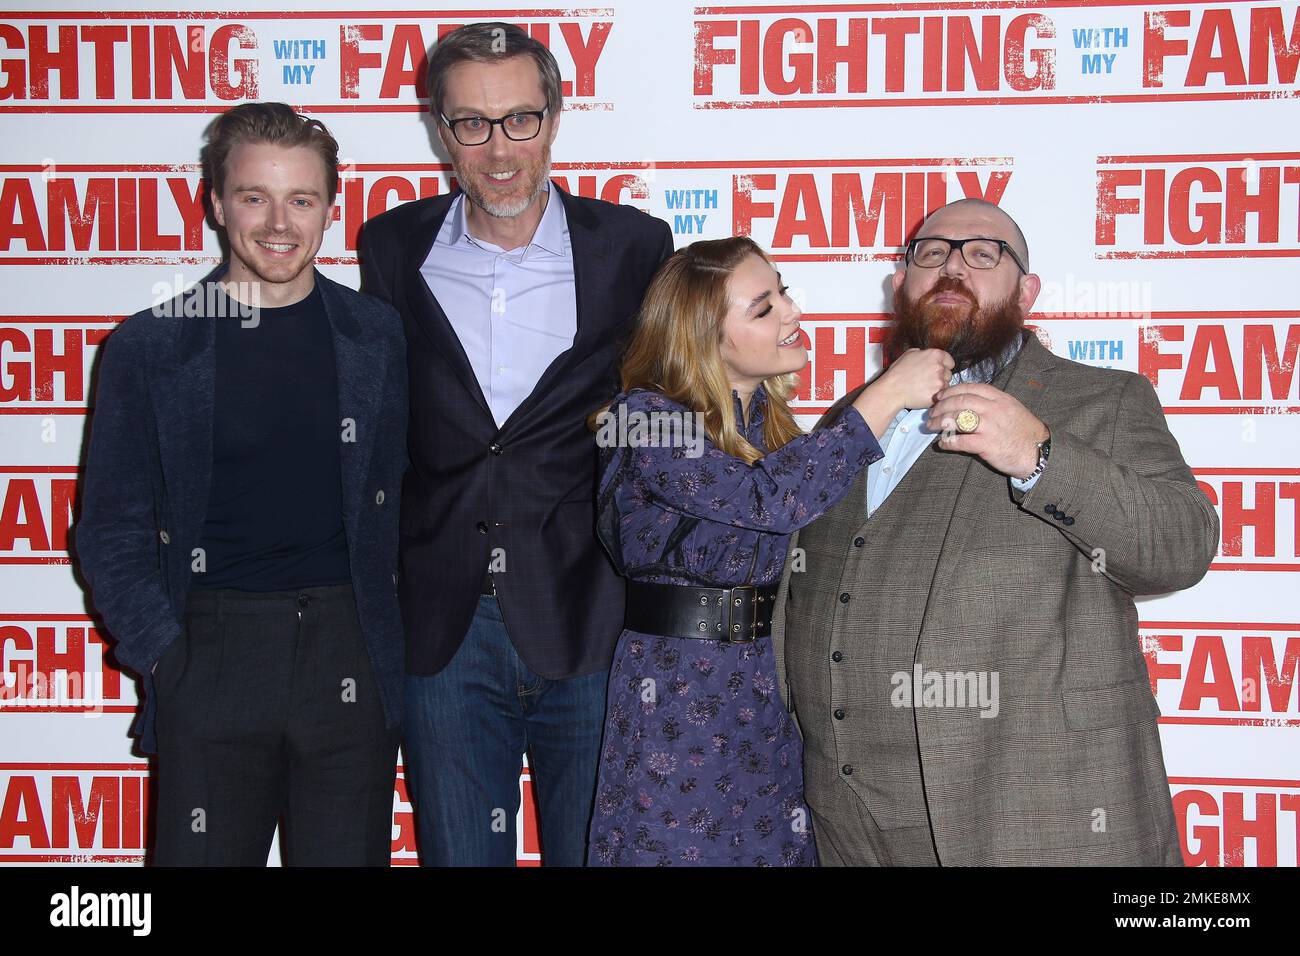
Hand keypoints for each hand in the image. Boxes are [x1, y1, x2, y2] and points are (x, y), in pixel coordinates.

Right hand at [875, 348, 954, 409]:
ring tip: (924, 387)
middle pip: (948, 373)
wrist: (892, 390)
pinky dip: (935, 395)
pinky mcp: (937, 394)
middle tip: (928, 379)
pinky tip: (924, 393)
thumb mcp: (908, 354)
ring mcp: (939, 381)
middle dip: (940, 377)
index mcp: (935, 355)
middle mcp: (939, 367)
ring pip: (946, 385)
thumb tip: (925, 354)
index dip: (944, 366)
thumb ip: (922, 352)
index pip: (950, 361)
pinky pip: (941, 395)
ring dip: (938, 386)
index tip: (939, 369)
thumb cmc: (897, 373)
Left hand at [927, 383, 1048, 477]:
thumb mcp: (1011, 408)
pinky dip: (948, 442)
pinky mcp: (986, 444)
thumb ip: (992, 402)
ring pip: (957, 418)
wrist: (1038, 452)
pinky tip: (942, 444)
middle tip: (931, 412)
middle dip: (941, 406)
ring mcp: (990, 426)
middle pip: (960, 401)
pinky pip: (961, 441)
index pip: (970, 388)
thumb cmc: (1024, 431)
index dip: (951, 391)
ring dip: (940, 422)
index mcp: (999, 398)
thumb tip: (969, 400)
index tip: (940, 396)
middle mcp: (993, 409)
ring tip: (931, 426)